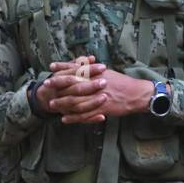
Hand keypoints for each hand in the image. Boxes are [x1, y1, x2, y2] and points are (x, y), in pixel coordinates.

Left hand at [39, 57, 154, 123]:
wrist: (137, 94)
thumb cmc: (123, 83)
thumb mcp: (108, 72)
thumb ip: (94, 69)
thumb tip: (83, 63)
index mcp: (97, 74)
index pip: (76, 70)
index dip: (62, 70)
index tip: (51, 70)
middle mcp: (96, 84)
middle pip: (72, 85)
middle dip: (58, 87)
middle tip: (46, 88)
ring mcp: (98, 97)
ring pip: (76, 101)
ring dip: (63, 103)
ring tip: (52, 105)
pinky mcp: (102, 109)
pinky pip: (85, 115)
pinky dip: (74, 118)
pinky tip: (65, 119)